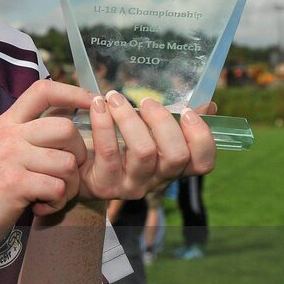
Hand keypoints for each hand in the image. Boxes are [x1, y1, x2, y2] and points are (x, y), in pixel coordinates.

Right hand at [0, 80, 91, 236]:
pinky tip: (42, 206)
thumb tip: (66, 115)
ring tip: (54, 195)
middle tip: (68, 171)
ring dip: (70, 186)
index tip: (91, 101)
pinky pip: (57, 188)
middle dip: (79, 153)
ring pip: (67, 163)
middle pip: (66, 129)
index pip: (43, 90)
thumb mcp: (1, 146)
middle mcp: (9, 135)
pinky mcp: (14, 184)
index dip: (73, 92)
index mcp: (8, 123)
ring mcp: (11, 158)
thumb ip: (27, 132)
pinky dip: (57, 203)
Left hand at [78, 91, 215, 200]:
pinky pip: (108, 151)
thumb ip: (175, 120)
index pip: (203, 163)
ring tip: (114, 98)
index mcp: (172, 167)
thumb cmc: (116, 142)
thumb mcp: (147, 131)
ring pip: (144, 152)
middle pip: (176, 156)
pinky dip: (103, 123)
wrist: (76, 164)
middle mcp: (157, 180)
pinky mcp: (105, 185)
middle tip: (145, 101)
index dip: (201, 138)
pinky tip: (97, 106)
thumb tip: (207, 105)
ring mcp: (132, 186)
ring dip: (130, 118)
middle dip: (163, 121)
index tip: (187, 111)